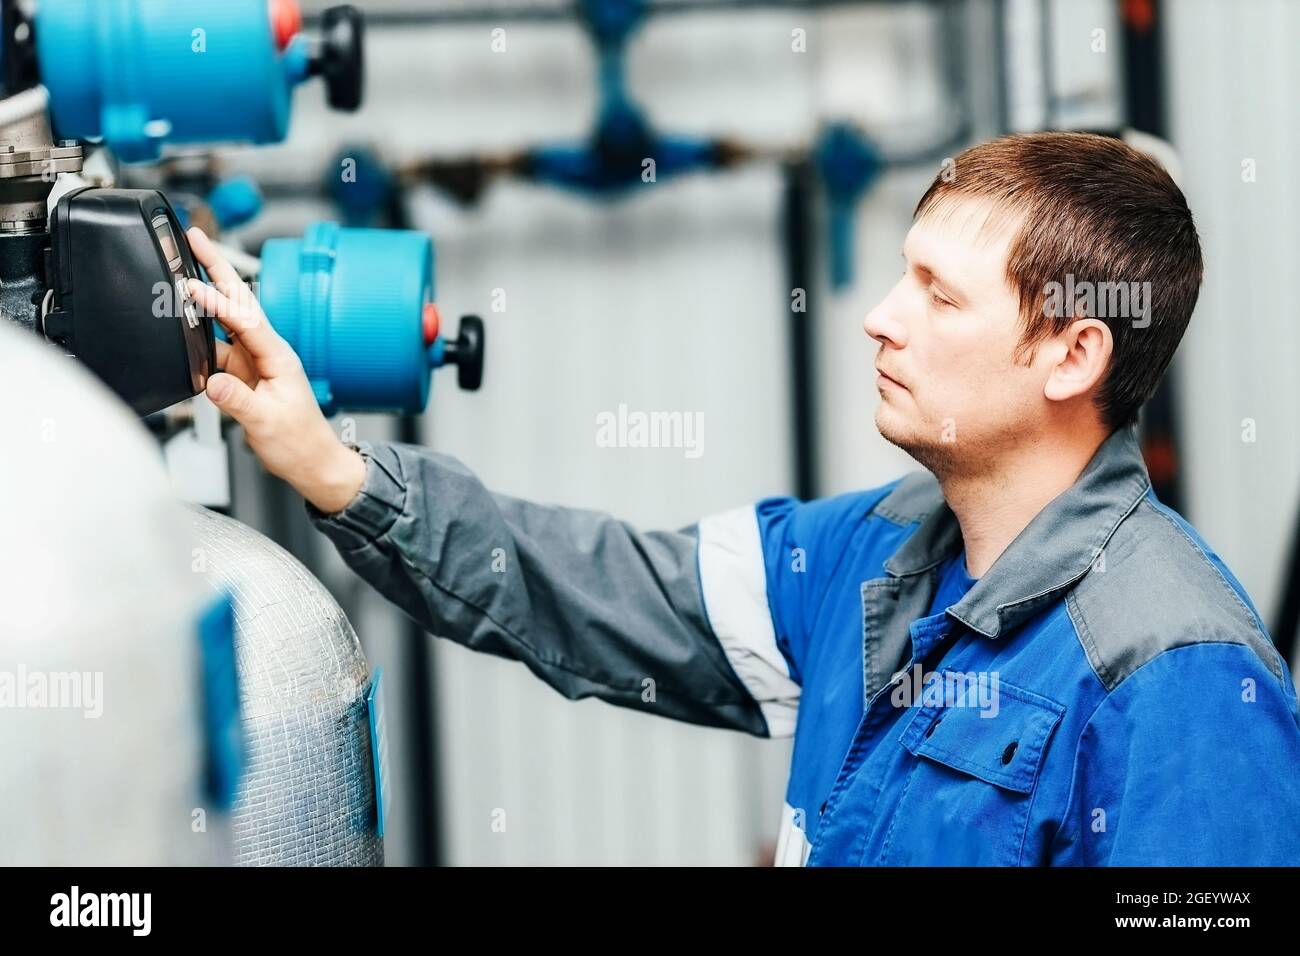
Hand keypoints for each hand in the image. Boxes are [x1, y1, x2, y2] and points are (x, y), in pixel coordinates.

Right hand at [186, 226, 365, 513]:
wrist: (313, 463)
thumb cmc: (300, 443)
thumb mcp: (267, 423)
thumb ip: (237, 401)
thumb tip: (210, 383)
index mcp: (278, 357)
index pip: (244, 319)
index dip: (217, 300)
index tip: (190, 286)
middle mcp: (268, 352)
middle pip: (239, 302)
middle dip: (216, 268)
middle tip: (195, 237)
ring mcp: (255, 362)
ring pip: (226, 321)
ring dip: (206, 295)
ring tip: (184, 268)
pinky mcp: (245, 375)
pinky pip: (218, 348)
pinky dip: (201, 333)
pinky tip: (185, 322)